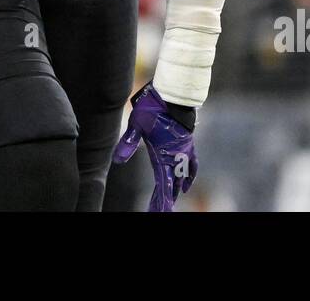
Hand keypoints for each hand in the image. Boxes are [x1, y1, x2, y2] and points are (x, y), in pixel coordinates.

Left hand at [112, 82, 197, 211]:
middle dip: (165, 199)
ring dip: (175, 189)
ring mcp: (183, 152)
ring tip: (171, 200)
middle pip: (171, 185)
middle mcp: (175, 157)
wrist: (172, 96)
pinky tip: (187, 185)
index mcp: (163, 156)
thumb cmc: (153, 109)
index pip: (163, 185)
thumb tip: (117, 161)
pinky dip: (190, 176)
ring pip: (181, 177)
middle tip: (160, 210)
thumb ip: (129, 142)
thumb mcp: (137, 125)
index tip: (158, 212)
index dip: (160, 200)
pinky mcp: (188, 144)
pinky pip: (192, 165)